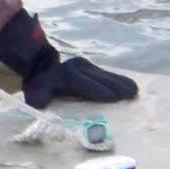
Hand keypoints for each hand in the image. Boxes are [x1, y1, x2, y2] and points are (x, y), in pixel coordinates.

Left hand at [0, 9, 138, 109]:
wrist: (39, 67)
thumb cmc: (39, 87)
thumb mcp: (35, 93)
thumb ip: (38, 97)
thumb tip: (40, 103)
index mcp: (65, 75)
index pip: (84, 84)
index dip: (98, 91)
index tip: (112, 97)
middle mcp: (77, 67)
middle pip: (99, 79)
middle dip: (115, 87)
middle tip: (131, 94)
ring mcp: (85, 65)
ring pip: (105, 75)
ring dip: (121, 83)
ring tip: (135, 91)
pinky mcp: (90, 66)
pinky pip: (106, 74)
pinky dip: (119, 80)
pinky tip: (131, 85)